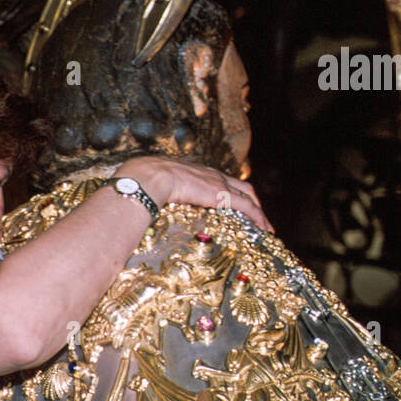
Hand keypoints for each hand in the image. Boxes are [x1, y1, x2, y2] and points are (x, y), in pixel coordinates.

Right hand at [116, 155, 273, 231]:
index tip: (230, 203)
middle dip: (249, 199)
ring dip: (258, 210)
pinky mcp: (221, 194)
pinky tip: (264, 228)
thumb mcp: (147, 190)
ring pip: (247, 194)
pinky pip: (247, 206)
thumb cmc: (140, 184)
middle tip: (256, 216)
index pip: (215, 180)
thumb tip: (135, 214)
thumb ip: (149, 199)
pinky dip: (257, 216)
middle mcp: (208, 174)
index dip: (226, 191)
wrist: (146, 178)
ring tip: (265, 225)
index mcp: (191, 172)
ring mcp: (217, 183)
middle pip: (238, 184)